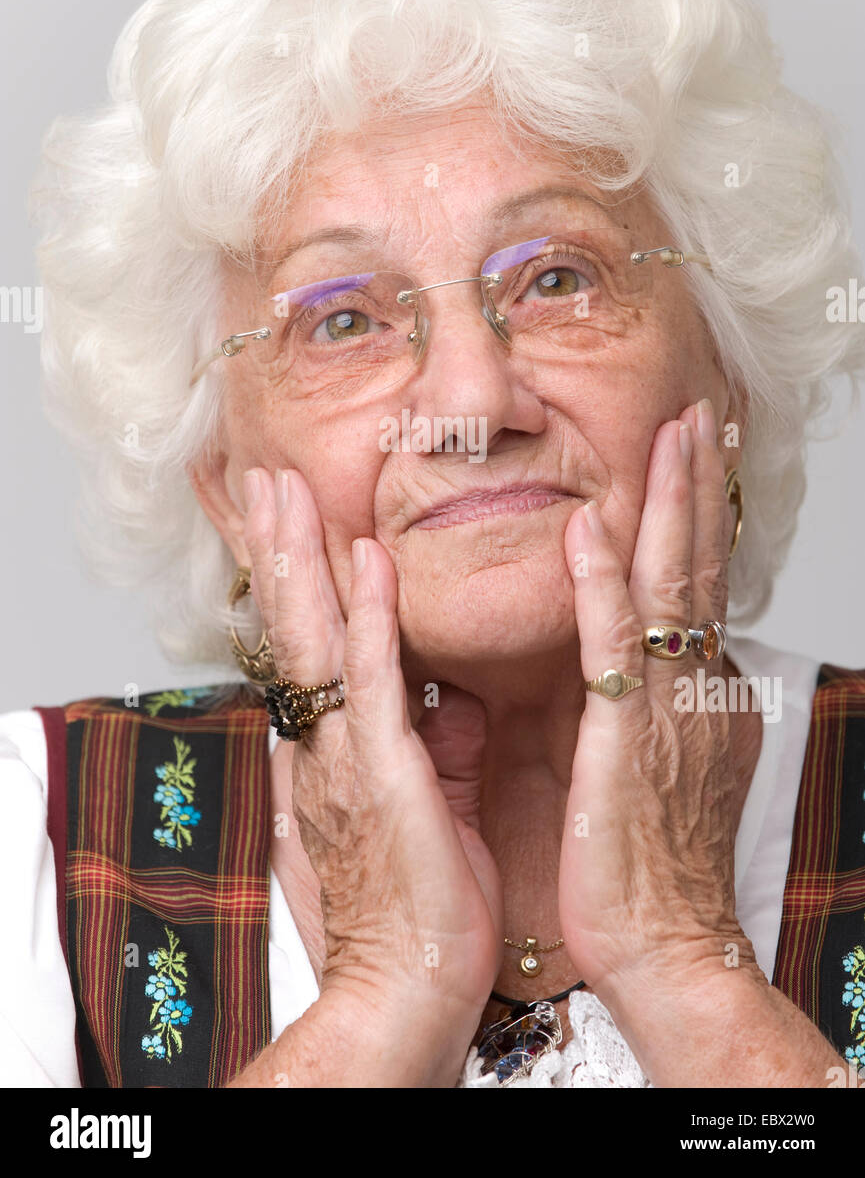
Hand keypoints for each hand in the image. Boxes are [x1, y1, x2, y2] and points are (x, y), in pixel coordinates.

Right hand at [242, 465, 502, 1075]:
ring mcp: (346, 757)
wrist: (412, 989)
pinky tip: (364, 561)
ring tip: (285, 490)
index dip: (297, 582)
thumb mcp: (432, 808)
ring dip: (301, 558)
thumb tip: (455, 699)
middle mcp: (326, 745)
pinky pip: (371, 681)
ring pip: (316, 638)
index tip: (289, 521)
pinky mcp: (382, 774)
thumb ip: (436, 746)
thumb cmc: (425, 907)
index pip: (312, 649)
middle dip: (280, 550)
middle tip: (266, 478)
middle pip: (295, 629)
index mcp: (339, 752)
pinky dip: (367, 616)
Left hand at [558, 399, 753, 1010]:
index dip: (697, 518)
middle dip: (699, 488)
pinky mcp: (628, 745)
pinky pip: (615, 651)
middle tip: (697, 417)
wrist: (670, 952)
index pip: (700, 587)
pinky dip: (603, 587)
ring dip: (670, 507)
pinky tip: (592, 531)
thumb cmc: (655, 874)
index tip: (693, 455)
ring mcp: (668, 714)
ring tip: (671, 435)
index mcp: (697, 697)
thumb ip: (658, 709)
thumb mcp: (665, 772)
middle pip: (702, 568)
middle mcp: (695, 692)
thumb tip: (660, 673)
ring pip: (673, 589)